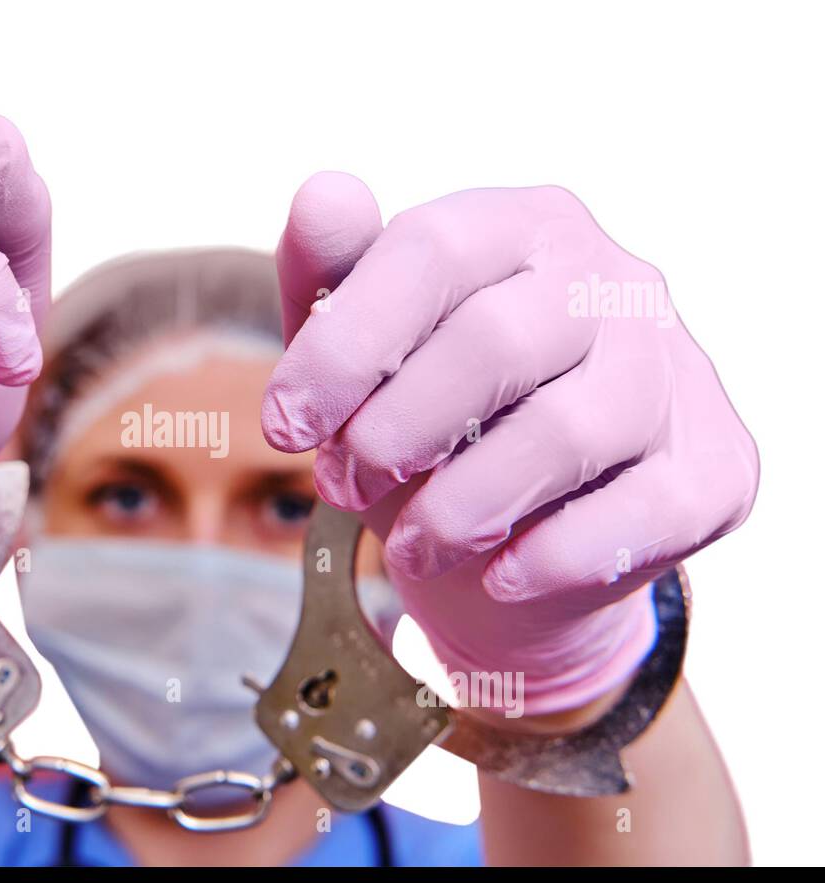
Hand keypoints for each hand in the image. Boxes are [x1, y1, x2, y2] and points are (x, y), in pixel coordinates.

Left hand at [263, 174, 757, 715]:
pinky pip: (638, 513)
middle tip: (344, 485)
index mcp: (522, 227)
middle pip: (496, 341)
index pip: (431, 251)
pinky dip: (548, 555)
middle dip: (395, 431)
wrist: (518, 541)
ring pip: (568, 432)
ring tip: (411, 545)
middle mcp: (612, 282)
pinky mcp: (714, 468)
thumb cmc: (428, 422)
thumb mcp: (362, 350)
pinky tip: (496, 574)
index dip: (345, 345)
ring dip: (462, 507)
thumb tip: (322, 194)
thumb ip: (332, 277)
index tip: (283, 427)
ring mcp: (675, 371)